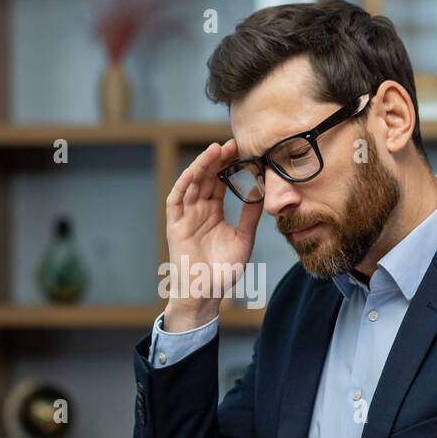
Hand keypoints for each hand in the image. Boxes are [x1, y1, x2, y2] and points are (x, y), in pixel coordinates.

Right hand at [162, 140, 264, 331]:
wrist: (206, 294)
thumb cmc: (223, 272)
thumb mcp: (243, 238)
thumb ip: (250, 215)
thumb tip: (262, 190)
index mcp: (214, 212)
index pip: (221, 182)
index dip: (230, 166)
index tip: (244, 150)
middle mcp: (198, 210)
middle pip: (207, 178)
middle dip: (218, 160)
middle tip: (233, 144)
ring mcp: (185, 216)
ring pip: (192, 184)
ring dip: (202, 166)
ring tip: (216, 150)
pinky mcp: (174, 225)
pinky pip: (176, 200)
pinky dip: (183, 185)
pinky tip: (193, 172)